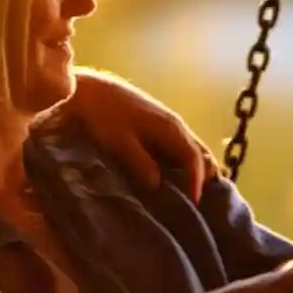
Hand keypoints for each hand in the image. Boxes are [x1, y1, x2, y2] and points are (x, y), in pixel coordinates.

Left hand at [63, 68, 214, 201]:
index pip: (194, 158)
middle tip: (196, 200)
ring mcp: (167, 121)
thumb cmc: (104, 115)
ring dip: (193, 167)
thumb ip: (141, 164)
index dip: (196, 182)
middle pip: (200, 152)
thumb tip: (157, 186)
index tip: (194, 204)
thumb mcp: (121, 142)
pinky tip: (172, 173)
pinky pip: (179, 144)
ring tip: (187, 191)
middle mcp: (175, 124)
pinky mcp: (157, 121)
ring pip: (191, 147)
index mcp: (171, 128)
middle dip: (202, 176)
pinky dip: (182, 160)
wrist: (89, 88)